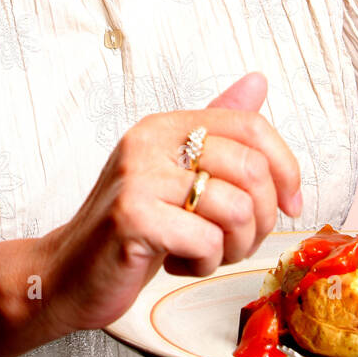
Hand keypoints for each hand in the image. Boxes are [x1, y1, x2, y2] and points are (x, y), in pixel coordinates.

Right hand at [38, 72, 301, 337]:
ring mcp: (138, 178)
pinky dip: (206, 263)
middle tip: (240, 241)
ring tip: (206, 253)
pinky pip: (206, 239)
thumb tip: (258, 81)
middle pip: (251, 168)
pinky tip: (178, 264)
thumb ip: (217, 130)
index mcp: (166, 126)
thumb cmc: (132, 228)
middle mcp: (150, 142)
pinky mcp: (131, 217)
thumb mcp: (178, 175)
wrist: (67, 275)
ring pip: (235, 208)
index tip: (290, 204)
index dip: (285, 168)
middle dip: (263, 218)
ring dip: (234, 246)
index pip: (250, 125)